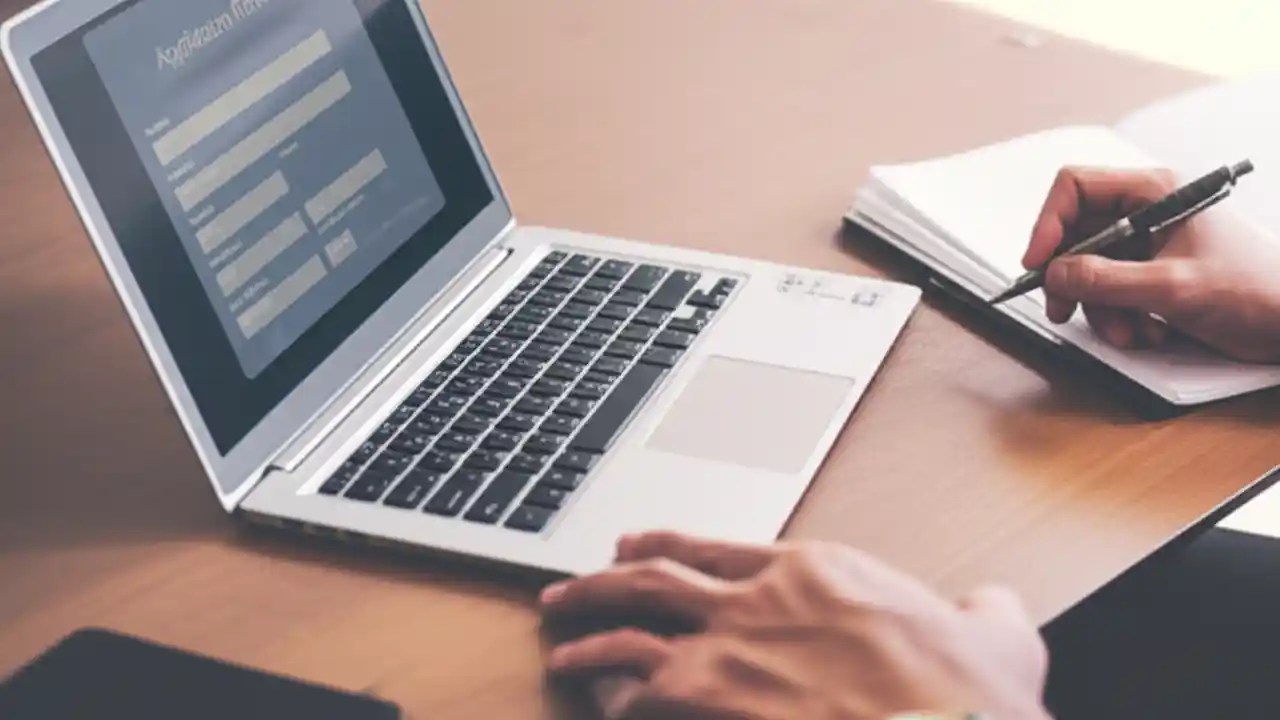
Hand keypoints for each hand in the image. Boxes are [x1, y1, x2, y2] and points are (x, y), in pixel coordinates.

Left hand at [541, 532, 1049, 719]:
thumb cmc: (970, 693)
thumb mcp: (996, 634)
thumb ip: (984, 612)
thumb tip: (991, 608)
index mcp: (816, 570)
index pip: (715, 546)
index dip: (666, 545)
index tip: (636, 546)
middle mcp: (759, 598)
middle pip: (655, 575)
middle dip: (603, 580)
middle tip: (569, 587)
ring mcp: (730, 649)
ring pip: (632, 630)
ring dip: (590, 636)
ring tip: (561, 644)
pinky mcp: (712, 700)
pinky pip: (639, 691)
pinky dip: (611, 693)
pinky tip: (597, 699)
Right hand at [1025, 167, 1279, 362]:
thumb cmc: (1256, 291)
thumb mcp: (1172, 287)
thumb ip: (1107, 280)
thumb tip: (1055, 274)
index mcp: (1155, 192)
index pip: (1076, 188)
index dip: (1048, 224)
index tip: (1039, 262)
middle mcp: (1148, 211)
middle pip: (1077, 234)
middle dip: (1073, 278)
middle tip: (1064, 309)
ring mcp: (1149, 244)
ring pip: (1091, 269)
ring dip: (1100, 307)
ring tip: (1127, 332)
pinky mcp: (1152, 273)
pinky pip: (1111, 291)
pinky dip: (1119, 316)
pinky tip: (1146, 330)